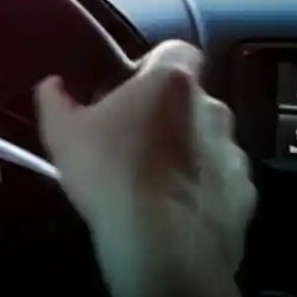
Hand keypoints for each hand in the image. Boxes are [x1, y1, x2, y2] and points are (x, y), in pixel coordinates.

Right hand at [35, 39, 255, 269]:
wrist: (160, 247)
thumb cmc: (109, 174)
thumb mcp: (62, 134)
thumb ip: (54, 100)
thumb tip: (52, 84)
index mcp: (171, 82)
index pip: (176, 50)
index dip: (153, 65)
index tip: (130, 89)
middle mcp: (212, 109)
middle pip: (190, 99)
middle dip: (167, 113)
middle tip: (133, 140)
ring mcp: (234, 153)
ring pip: (209, 140)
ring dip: (187, 151)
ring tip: (153, 182)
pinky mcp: (245, 194)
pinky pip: (221, 181)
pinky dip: (203, 189)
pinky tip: (175, 210)